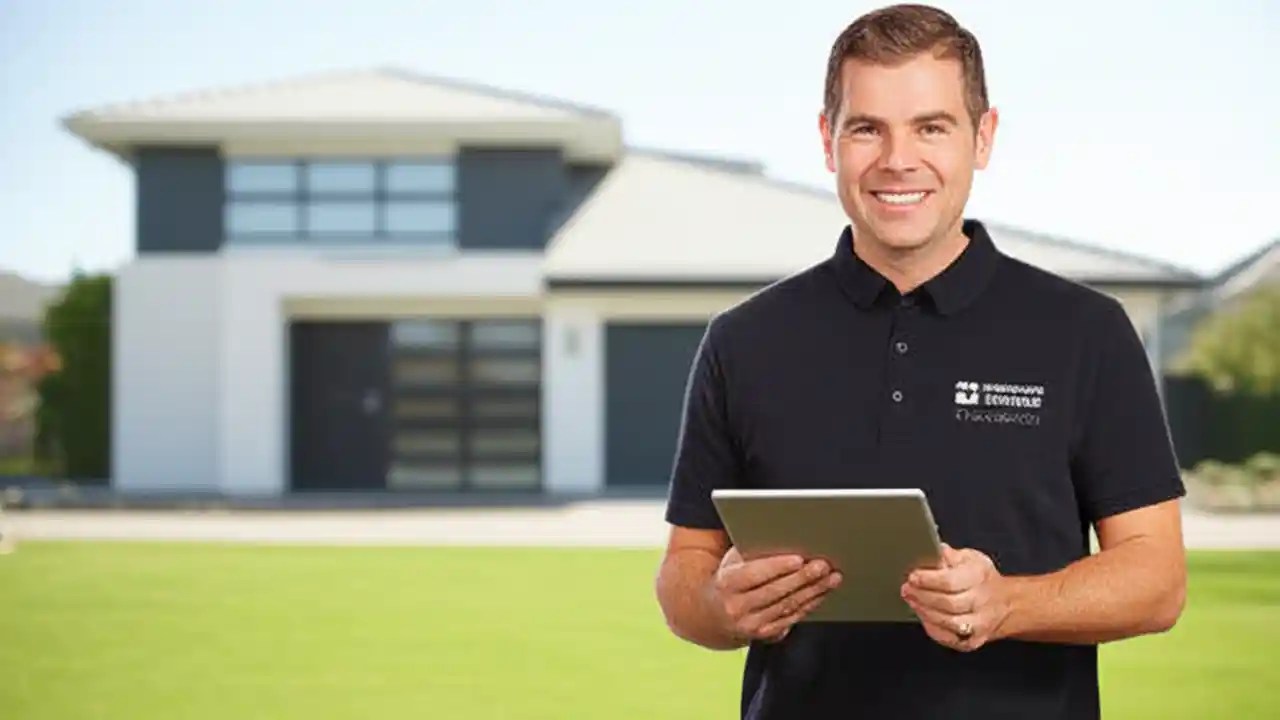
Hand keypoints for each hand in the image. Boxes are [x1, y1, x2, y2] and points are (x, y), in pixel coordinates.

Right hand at [712, 546, 842, 643]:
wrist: (714, 614)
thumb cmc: (729, 578)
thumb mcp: (733, 562)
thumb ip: (753, 553)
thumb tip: (784, 539)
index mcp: (726, 584)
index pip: (753, 575)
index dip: (777, 567)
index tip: (798, 559)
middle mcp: (736, 608)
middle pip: (775, 592)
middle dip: (802, 578)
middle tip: (822, 565)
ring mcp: (751, 625)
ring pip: (787, 606)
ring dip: (813, 592)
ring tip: (831, 577)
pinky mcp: (765, 635)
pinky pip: (792, 618)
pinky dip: (809, 604)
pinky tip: (822, 592)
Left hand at [901, 543, 1010, 651]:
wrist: (1005, 604)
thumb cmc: (982, 579)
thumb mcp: (970, 558)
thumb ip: (950, 555)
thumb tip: (935, 550)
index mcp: (980, 577)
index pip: (951, 581)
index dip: (928, 580)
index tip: (913, 576)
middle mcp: (982, 602)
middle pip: (949, 603)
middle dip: (923, 596)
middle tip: (907, 589)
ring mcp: (980, 624)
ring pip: (949, 623)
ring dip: (925, 612)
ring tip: (912, 600)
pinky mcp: (973, 641)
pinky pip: (950, 639)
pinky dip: (933, 629)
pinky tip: (923, 616)